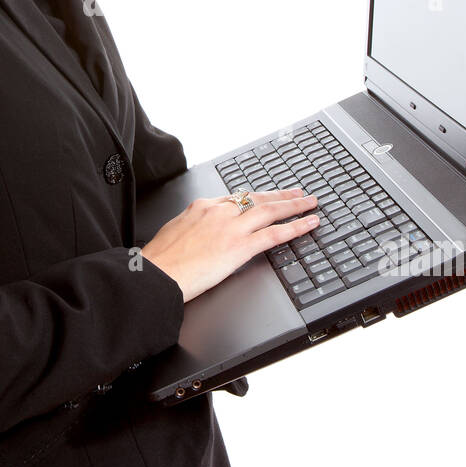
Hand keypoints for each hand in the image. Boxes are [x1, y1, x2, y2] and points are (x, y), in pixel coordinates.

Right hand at [141, 188, 320, 302]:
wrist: (155, 274)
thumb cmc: (160, 260)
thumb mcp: (175, 231)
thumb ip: (194, 227)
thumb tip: (200, 233)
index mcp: (202, 206)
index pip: (236, 198)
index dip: (257, 198)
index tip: (267, 197)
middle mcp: (219, 211)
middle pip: (258, 198)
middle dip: (281, 196)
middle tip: (299, 193)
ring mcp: (231, 228)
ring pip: (270, 211)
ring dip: (294, 206)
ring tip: (310, 204)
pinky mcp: (239, 247)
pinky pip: (274, 234)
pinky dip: (295, 227)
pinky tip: (308, 224)